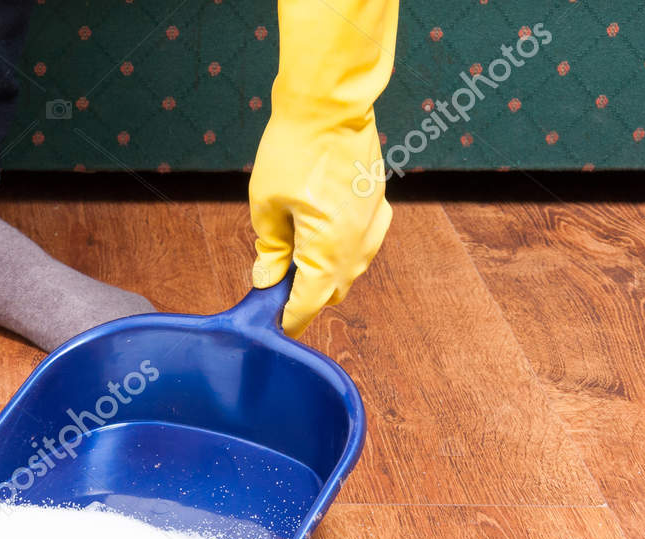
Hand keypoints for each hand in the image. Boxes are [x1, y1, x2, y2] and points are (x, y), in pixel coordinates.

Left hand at [249, 0, 399, 337]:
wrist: (331, 104)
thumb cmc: (292, 152)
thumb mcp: (266, 205)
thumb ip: (269, 249)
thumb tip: (268, 281)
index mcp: (327, 250)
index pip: (309, 303)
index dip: (290, 319)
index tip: (275, 328)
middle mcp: (357, 244)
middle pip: (332, 291)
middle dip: (305, 297)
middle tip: (276, 291)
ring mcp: (373, 225)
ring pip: (350, 269)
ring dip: (324, 275)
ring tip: (294, 264)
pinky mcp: (378, 206)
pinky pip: (362, 244)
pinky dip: (342, 252)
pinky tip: (322, 240)